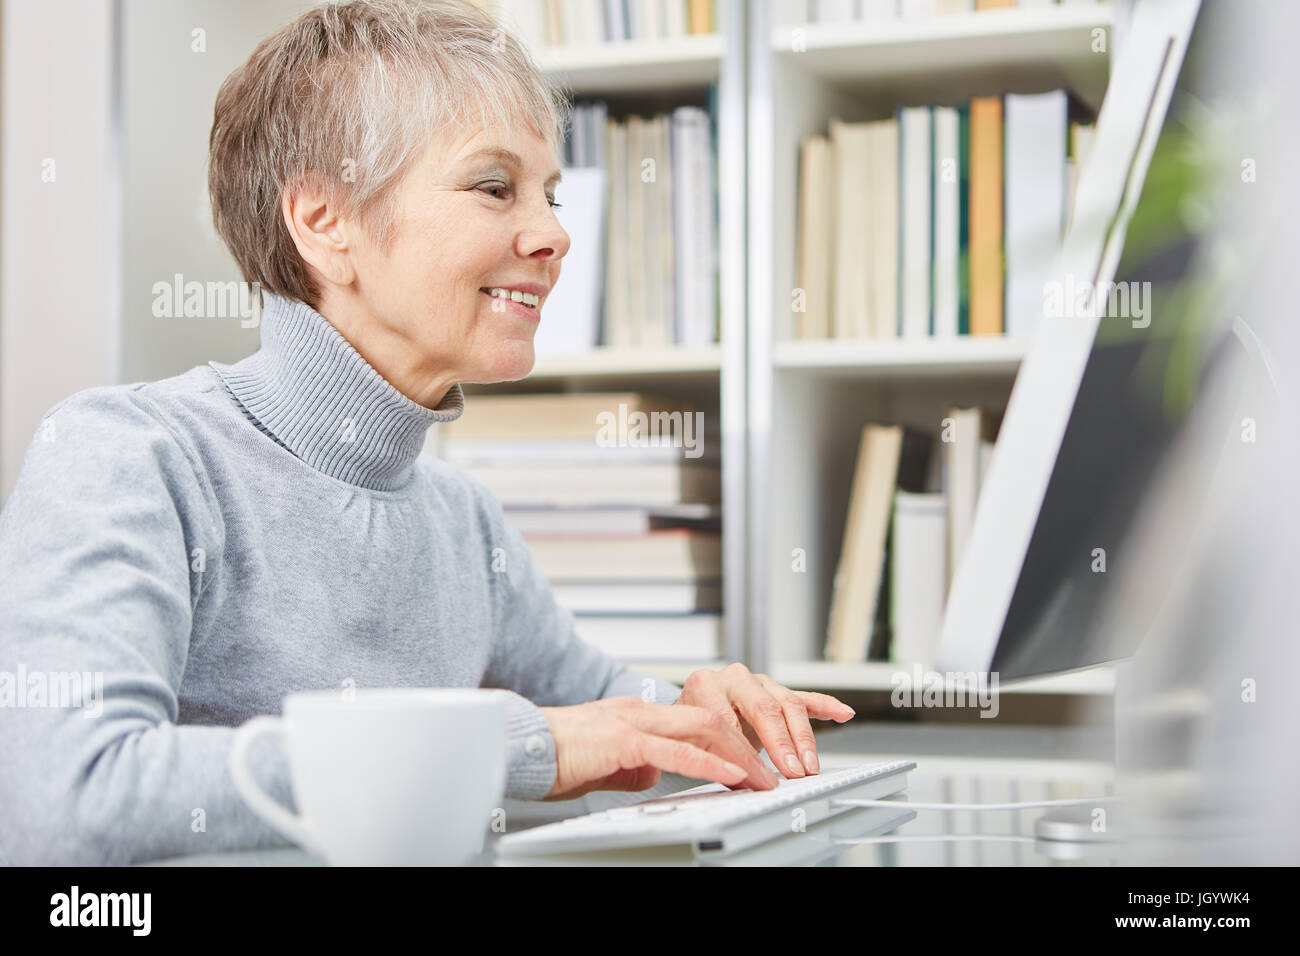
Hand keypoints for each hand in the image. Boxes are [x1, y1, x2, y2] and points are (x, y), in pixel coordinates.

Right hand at [539, 697, 781, 800]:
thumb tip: (656, 772)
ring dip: (739, 755)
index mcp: (639, 713)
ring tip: (762, 778)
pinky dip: (709, 763)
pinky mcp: (623, 741)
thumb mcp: (608, 761)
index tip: (754, 763)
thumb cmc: (556, 757)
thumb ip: (636, 761)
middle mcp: (642, 710)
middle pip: (711, 719)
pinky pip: (675, 751)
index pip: (698, 720)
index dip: (732, 740)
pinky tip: (730, 775)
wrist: (522, 749)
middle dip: (748, 745)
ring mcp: (634, 722)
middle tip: (772, 772)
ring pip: (703, 729)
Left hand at [674, 663, 854, 778]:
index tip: (760, 778)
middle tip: (794, 770)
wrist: (687, 709)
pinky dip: (825, 706)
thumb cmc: (688, 724)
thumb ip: (712, 757)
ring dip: (803, 737)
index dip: (745, 753)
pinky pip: (804, 697)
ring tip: (810, 763)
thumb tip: (741, 780)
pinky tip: (843, 713)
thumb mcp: (689, 741)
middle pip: (765, 707)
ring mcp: (758, 682)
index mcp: (705, 686)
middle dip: (782, 743)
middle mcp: (734, 678)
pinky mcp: (776, 691)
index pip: (729, 720)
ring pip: (788, 704)